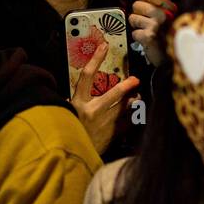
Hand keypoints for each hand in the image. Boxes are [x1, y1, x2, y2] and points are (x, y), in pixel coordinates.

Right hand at [70, 40, 141, 154]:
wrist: (70, 157)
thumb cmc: (67, 130)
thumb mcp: (65, 112)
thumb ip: (74, 100)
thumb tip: (81, 88)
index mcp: (78, 103)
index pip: (86, 76)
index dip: (96, 59)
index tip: (104, 46)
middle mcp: (93, 111)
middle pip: (114, 93)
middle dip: (128, 85)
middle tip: (136, 79)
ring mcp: (105, 123)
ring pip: (126, 107)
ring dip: (133, 100)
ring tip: (136, 96)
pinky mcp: (114, 134)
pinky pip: (130, 121)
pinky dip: (135, 115)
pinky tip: (138, 112)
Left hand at [130, 0, 176, 66]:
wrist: (173, 59)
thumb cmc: (170, 38)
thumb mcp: (170, 19)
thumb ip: (159, 8)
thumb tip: (141, 0)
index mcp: (169, 7)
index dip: (143, 1)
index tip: (146, 10)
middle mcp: (163, 14)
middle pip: (136, 5)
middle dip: (137, 14)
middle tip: (145, 23)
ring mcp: (155, 25)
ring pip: (132, 18)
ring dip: (137, 27)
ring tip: (146, 32)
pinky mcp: (148, 36)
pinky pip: (134, 33)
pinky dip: (138, 38)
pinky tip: (147, 41)